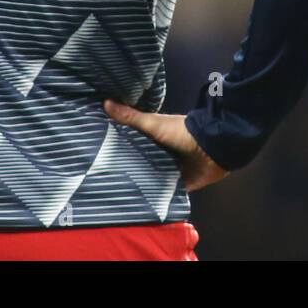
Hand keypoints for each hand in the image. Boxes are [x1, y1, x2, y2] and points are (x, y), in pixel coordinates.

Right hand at [103, 100, 229, 192]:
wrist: (210, 148)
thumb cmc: (180, 132)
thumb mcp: (152, 123)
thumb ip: (131, 117)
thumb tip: (104, 102)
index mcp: (155, 139)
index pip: (133, 145)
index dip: (118, 149)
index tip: (98, 154)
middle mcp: (161, 155)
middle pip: (140, 163)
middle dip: (127, 170)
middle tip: (102, 178)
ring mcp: (170, 171)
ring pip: (150, 179)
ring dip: (140, 185)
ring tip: (114, 195)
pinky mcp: (178, 186)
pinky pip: (164, 194)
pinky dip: (155, 198)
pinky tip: (137, 206)